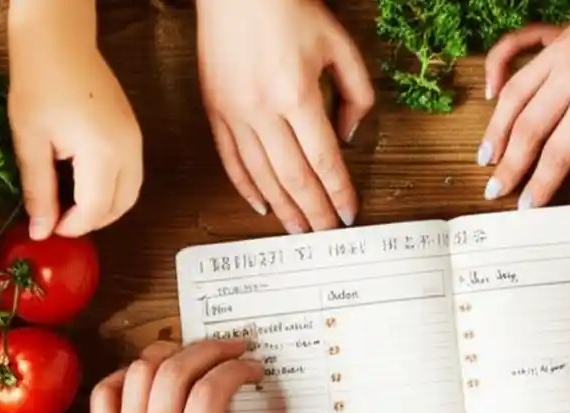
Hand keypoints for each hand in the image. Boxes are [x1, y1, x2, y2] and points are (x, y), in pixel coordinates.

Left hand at [7, 4, 142, 238]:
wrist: (58, 41)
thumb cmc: (38, 85)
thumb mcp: (30, 142)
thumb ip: (39, 190)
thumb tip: (41, 231)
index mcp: (102, 153)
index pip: (95, 209)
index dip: (72, 226)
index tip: (47, 228)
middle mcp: (129, 150)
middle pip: (121, 206)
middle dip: (91, 221)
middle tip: (58, 221)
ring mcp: (136, 140)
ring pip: (130, 193)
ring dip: (104, 207)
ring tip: (70, 205)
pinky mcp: (134, 132)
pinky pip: (131, 174)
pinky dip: (111, 189)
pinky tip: (83, 182)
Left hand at [68, 339, 282, 412]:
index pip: (212, 391)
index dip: (238, 369)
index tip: (256, 370)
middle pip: (176, 369)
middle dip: (210, 348)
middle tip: (234, 349)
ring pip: (139, 373)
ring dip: (169, 354)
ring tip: (194, 356)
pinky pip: (104, 396)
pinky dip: (124, 375)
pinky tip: (146, 380)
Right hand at [197, 0, 373, 232]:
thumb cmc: (289, 7)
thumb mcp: (340, 45)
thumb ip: (355, 95)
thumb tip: (348, 138)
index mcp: (296, 93)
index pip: (324, 160)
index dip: (338, 191)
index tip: (349, 212)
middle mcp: (262, 109)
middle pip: (293, 176)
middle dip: (314, 210)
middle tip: (326, 233)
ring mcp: (233, 112)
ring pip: (261, 175)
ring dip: (283, 208)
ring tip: (299, 230)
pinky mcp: (214, 110)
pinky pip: (231, 160)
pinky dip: (247, 188)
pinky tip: (262, 206)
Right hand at [479, 0, 569, 207]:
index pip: (560, 151)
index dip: (540, 183)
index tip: (527, 206)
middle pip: (529, 128)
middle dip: (509, 164)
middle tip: (495, 190)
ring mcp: (561, 51)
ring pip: (515, 95)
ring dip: (496, 129)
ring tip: (486, 156)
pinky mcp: (559, 36)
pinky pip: (515, 52)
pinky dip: (498, 72)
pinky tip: (492, 95)